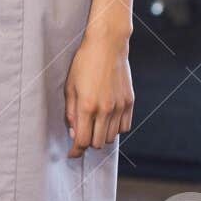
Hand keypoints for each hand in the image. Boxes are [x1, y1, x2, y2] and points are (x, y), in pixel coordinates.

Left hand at [65, 30, 132, 157]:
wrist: (107, 47)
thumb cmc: (84, 64)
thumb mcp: (69, 87)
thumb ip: (71, 112)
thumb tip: (73, 133)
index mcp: (87, 106)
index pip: (82, 140)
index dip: (75, 151)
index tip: (72, 154)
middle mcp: (105, 110)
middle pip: (97, 143)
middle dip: (87, 143)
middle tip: (81, 135)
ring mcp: (120, 107)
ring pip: (111, 137)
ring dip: (100, 136)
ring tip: (93, 125)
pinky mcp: (130, 103)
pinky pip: (124, 127)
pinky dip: (115, 129)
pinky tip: (107, 120)